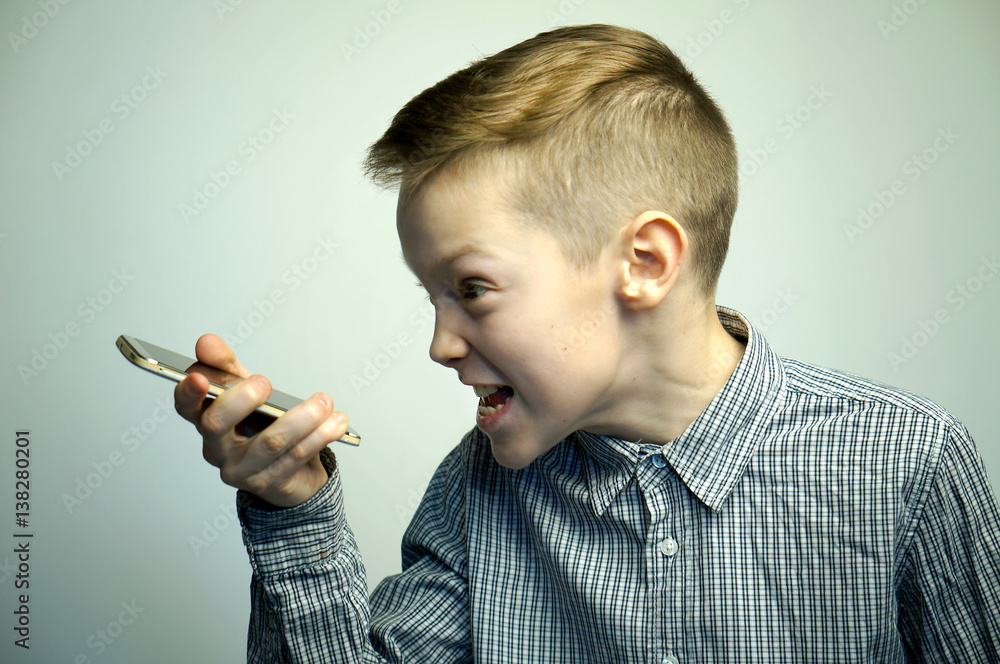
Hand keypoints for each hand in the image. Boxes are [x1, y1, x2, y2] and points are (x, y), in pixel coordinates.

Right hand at [173, 334, 348, 507]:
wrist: (291, 473)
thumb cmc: (263, 427)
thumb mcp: (247, 392)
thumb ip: (228, 367)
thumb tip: (206, 342)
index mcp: (206, 420)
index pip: (186, 405)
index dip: (187, 392)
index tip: (199, 377)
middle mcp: (217, 448)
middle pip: (216, 423)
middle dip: (243, 398)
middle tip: (265, 383)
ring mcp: (241, 469)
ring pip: (270, 442)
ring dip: (302, 418)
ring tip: (324, 403)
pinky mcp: (269, 483)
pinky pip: (296, 456)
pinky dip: (320, 435)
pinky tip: (335, 423)